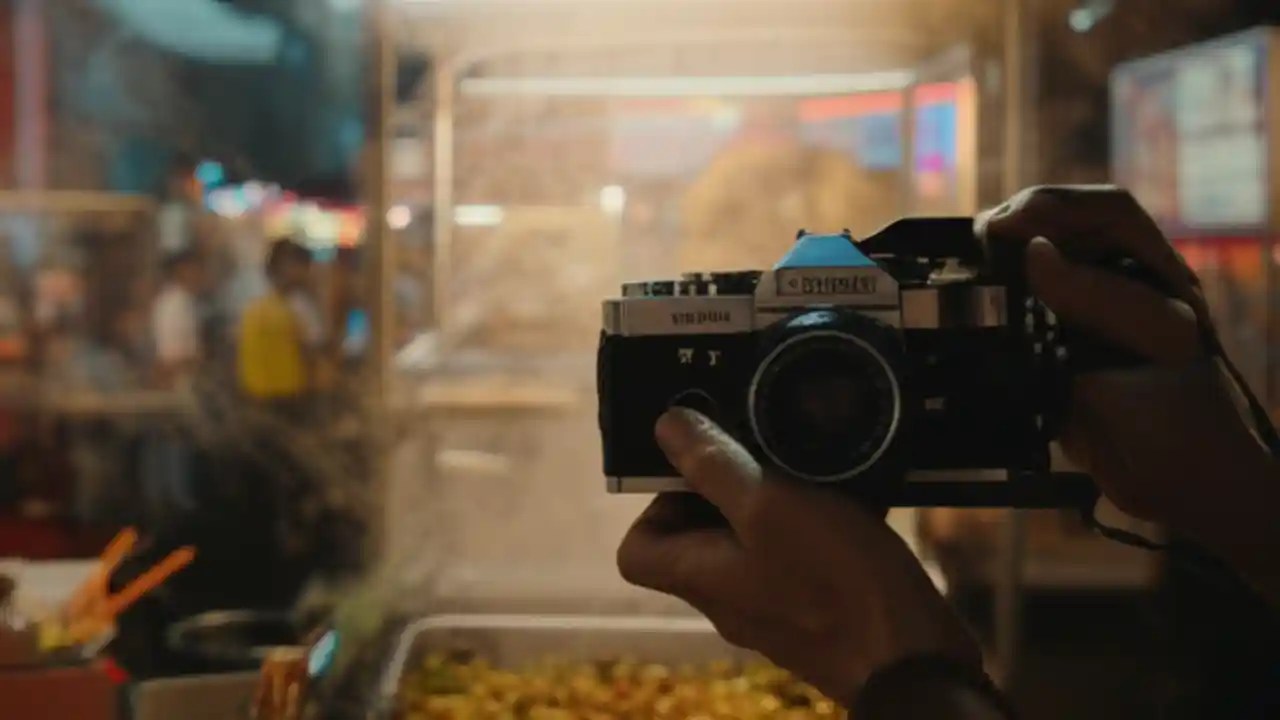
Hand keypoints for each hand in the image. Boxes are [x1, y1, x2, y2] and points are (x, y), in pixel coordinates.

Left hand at [617, 408, 982, 705]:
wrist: (916, 662)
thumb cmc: (837, 585)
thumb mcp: (770, 506)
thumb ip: (715, 467)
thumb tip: (667, 427)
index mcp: (702, 578)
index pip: (636, 552)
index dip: (653, 506)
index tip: (698, 471)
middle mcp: (730, 599)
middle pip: (698, 540)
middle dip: (726, 491)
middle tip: (763, 458)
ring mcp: (776, 609)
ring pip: (756, 544)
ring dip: (778, 503)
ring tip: (812, 471)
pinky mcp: (821, 611)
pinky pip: (802, 558)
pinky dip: (819, 525)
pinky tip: (855, 498)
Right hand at [977, 185, 1279, 600]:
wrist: (1182, 488)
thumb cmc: (1186, 415)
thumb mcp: (1151, 346)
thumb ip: (1095, 297)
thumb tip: (1031, 253)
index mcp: (1151, 271)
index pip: (1102, 211)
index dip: (1053, 206)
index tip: (1003, 226)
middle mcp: (1115, 287)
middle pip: (1055, 233)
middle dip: (1012, 229)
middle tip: (975, 245)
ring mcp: (1080, 322)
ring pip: (1027, 273)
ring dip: (994, 266)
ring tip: (965, 271)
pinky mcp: (1053, 358)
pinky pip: (1013, 323)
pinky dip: (989, 312)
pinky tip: (967, 312)